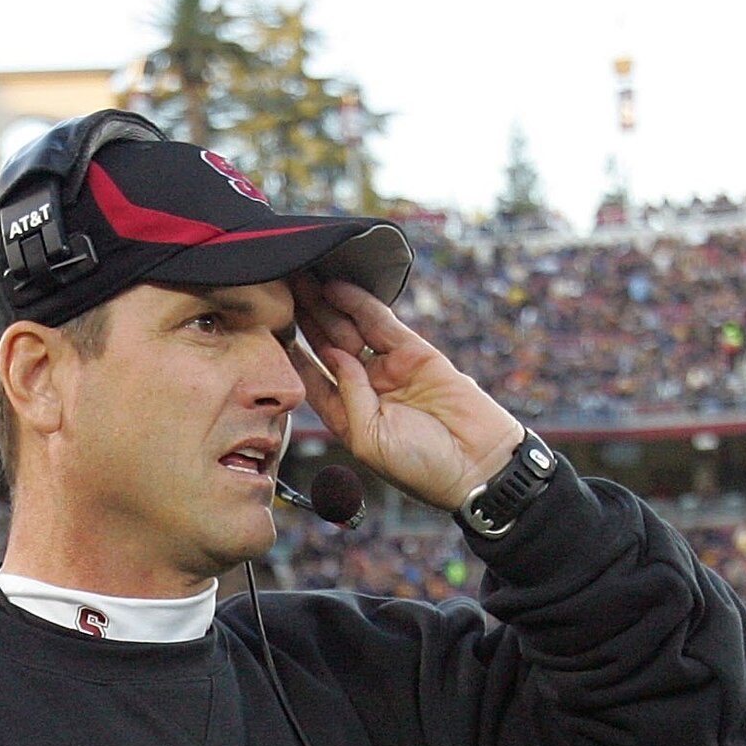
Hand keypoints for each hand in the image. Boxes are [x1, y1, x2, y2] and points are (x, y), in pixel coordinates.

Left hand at [287, 277, 527, 511]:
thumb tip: (335, 355)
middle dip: (305, 319)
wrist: (477, 465)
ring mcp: (391, 369)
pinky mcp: (416, 353)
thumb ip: (348, 397)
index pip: (313, 379)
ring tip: (301, 278)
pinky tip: (334, 287)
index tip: (268, 331)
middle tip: (279, 289)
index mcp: (351, 417)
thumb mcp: (369, 440)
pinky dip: (359, 303)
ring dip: (326, 304)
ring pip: (351, 329)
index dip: (293, 354)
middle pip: (328, 346)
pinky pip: (381, 323)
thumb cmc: (421, 467)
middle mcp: (367, 390)